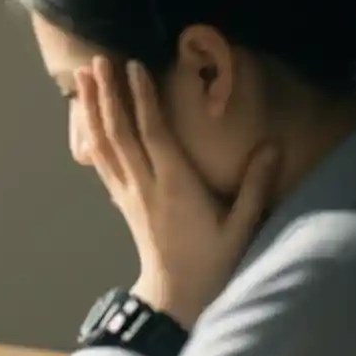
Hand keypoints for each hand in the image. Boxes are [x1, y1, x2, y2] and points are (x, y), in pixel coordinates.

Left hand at [79, 56, 281, 327]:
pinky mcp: (122, 201)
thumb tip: (272, 147)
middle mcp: (145, 186)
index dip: (142, 99)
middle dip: (108, 95)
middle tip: (97, 60)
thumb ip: (256, 187)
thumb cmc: (212, 262)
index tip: (134, 67)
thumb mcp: (241, 227)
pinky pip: (102, 163)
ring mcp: (129, 193)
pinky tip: (87, 118)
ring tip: (83, 78)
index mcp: (175, 187)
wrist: (175, 295)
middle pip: (119, 133)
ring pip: (105, 144)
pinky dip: (93, 136)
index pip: (153, 135)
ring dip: (93, 110)